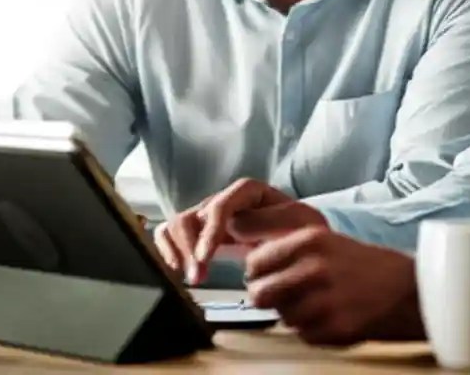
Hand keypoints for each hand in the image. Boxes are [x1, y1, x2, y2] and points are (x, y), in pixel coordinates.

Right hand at [153, 179, 325, 284]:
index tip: (206, 258)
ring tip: (192, 277)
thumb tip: (235, 226)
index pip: (221, 202)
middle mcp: (224, 201)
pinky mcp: (201, 234)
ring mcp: (210, 217)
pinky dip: (167, 251)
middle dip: (189, 247)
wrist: (302, 245)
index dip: (210, 228)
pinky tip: (179, 270)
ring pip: (176, 225)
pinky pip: (169, 234)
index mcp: (249, 192)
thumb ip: (272, 222)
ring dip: (177, 252)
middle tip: (197, 276)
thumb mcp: (300, 225)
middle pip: (191, 215)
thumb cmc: (302, 234)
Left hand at [245, 227, 423, 344]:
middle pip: (259, 294)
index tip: (268, 276)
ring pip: (282, 317)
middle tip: (286, 297)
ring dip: (295, 316)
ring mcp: (323, 300)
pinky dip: (314, 331)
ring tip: (320, 305)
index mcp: (310, 241)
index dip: (259, 273)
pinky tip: (334, 317)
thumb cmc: (371, 267)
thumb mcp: (329, 242)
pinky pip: (303, 335)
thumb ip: (293, 251)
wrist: (412, 291)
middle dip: (270, 299)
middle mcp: (313, 268)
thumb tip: (254, 265)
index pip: (255, 262)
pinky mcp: (333, 328)